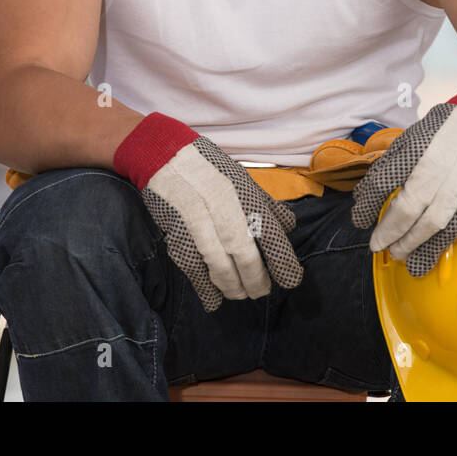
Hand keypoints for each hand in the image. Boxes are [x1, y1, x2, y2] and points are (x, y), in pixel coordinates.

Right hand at [114, 112, 303, 311]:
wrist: (165, 156)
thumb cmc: (210, 168)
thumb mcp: (245, 180)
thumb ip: (268, 205)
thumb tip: (289, 227)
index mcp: (246, 196)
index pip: (273, 237)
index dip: (284, 264)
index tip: (291, 280)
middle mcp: (225, 210)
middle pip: (247, 258)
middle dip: (257, 282)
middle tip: (261, 292)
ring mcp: (199, 223)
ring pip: (220, 267)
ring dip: (233, 287)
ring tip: (239, 294)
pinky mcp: (176, 233)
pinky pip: (193, 268)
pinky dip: (204, 288)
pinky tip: (213, 299)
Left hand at [350, 81, 456, 276]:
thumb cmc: (444, 130)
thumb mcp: (410, 137)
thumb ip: (388, 166)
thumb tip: (362, 195)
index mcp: (415, 149)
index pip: (383, 182)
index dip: (367, 205)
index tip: (360, 219)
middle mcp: (436, 168)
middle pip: (405, 209)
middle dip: (387, 232)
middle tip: (376, 245)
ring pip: (429, 225)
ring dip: (409, 245)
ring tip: (397, 255)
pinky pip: (452, 230)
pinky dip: (435, 247)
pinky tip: (422, 258)